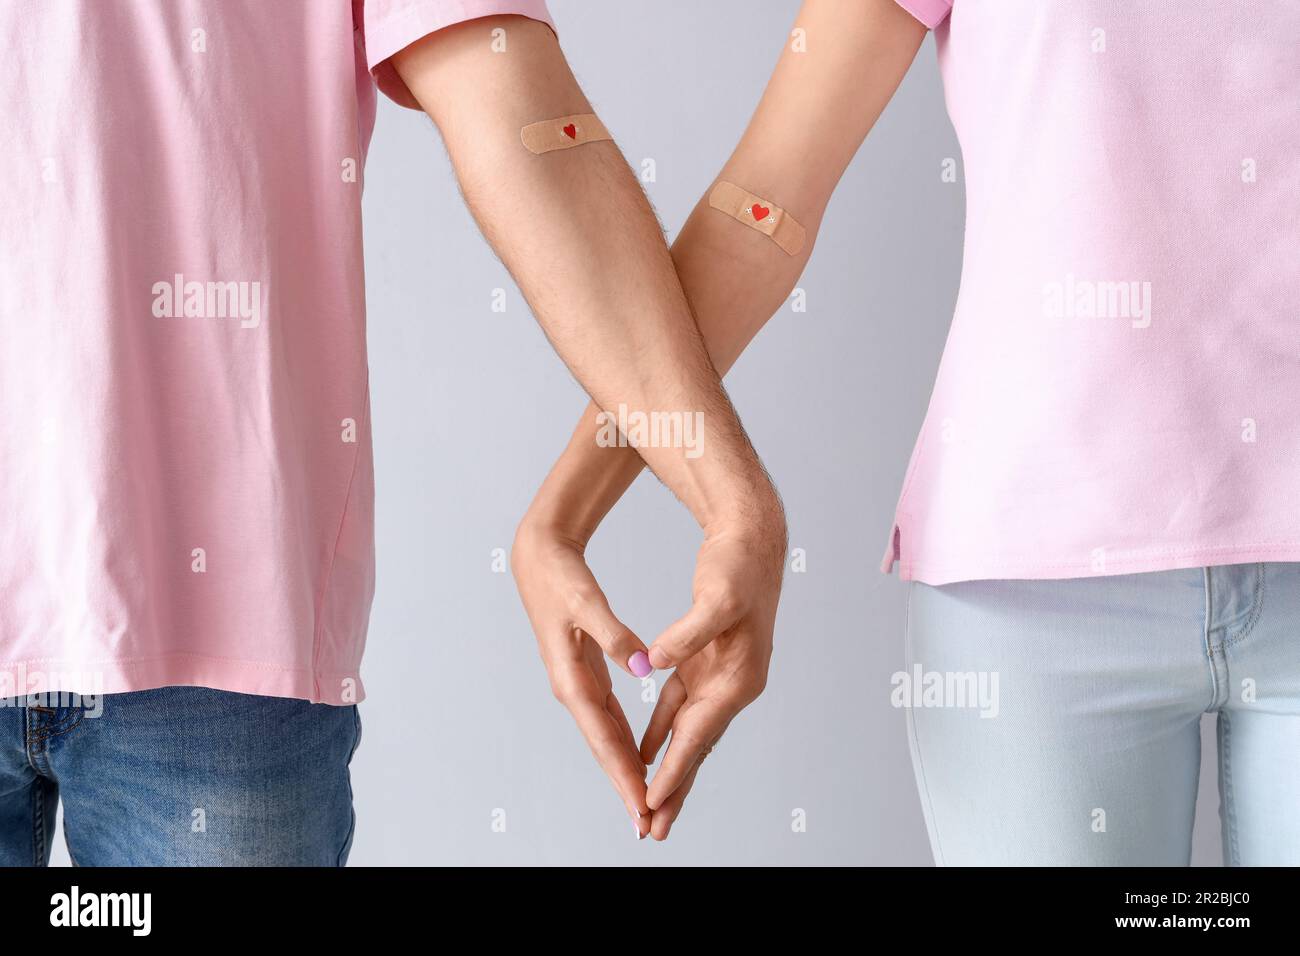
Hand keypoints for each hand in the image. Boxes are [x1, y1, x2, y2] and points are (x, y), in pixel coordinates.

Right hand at [511, 521, 652, 838]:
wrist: (539, 557)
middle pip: (603, 746)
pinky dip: (622, 741)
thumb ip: (615, 634)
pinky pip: (607, 717)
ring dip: (624, 769)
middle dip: (624, 785)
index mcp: (571, 678)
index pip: (603, 736)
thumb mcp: (588, 601)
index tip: (641, 803)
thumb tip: (640, 667)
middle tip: (646, 823)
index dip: (623, 773)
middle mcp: (572, 688)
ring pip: (605, 735)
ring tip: (644, 802)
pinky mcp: (584, 673)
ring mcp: (577, 683)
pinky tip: (637, 758)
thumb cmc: (560, 577)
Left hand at [639, 519, 782, 838]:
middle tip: (651, 831)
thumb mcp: (716, 596)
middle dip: (673, 790)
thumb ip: (687, 632)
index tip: (651, 803)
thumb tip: (657, 660)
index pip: (698, 735)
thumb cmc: (739, 566)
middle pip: (696, 748)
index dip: (673, 770)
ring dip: (668, 769)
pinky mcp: (704, 664)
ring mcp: (719, 677)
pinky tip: (646, 753)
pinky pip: (678, 708)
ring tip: (650, 808)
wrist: (754, 540)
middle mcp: (733, 685)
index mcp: (739, 677)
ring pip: (687, 734)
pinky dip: (662, 732)